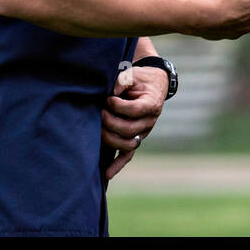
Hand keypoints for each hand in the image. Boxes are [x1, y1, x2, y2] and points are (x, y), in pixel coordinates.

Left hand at [101, 65, 166, 180]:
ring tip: (98, 128)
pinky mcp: (134, 139)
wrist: (151, 86)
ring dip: (110, 139)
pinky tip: (107, 174)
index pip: (135, 110)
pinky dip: (117, 165)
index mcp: (152, 104)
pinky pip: (127, 156)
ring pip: (127, 144)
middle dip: (110, 122)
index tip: (108, 99)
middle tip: (99, 112)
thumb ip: (123, 81)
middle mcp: (149, 122)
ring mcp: (142, 133)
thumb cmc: (139, 80)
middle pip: (129, 130)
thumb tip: (110, 92)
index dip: (119, 106)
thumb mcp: (133, 75)